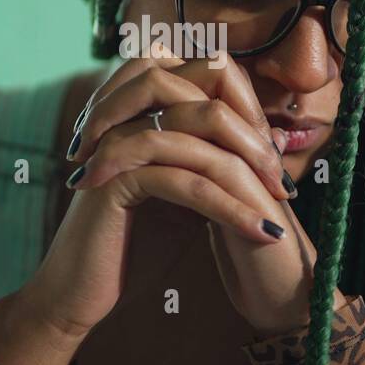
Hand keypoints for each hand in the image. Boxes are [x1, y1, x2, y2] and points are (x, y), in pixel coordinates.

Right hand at [0, 46, 341, 364]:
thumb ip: (221, 159)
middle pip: (198, 81)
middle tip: (282, 180)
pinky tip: (257, 231)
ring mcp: (115, 142)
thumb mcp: (188, 193)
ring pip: (193, 123)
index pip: (204, 73)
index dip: (247, 108)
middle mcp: (124, 113)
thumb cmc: (135, 241)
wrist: (82, 290)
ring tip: (278, 201)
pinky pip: (182, 180)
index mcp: (140, 108)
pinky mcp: (112, 180)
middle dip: (250, 130)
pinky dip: (228, 205)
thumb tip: (279, 135)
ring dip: (245, 163)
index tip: (278, 159)